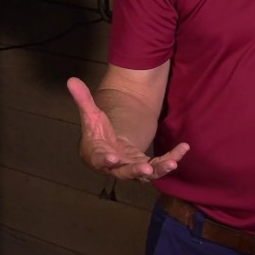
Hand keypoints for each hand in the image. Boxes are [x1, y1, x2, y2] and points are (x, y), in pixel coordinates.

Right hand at [67, 77, 188, 181]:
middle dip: (135, 170)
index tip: (112, 158)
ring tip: (172, 163)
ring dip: (158, 169)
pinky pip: (159, 165)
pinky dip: (172, 158)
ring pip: (145, 174)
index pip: (100, 159)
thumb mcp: (90, 114)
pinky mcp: (145, 167)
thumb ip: (83, 100)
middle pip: (124, 172)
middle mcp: (115, 167)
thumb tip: (71, 79)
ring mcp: (131, 169)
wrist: (107, 148)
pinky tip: (184, 147)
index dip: (105, 160)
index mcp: (98, 155)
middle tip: (145, 169)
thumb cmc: (97, 133)